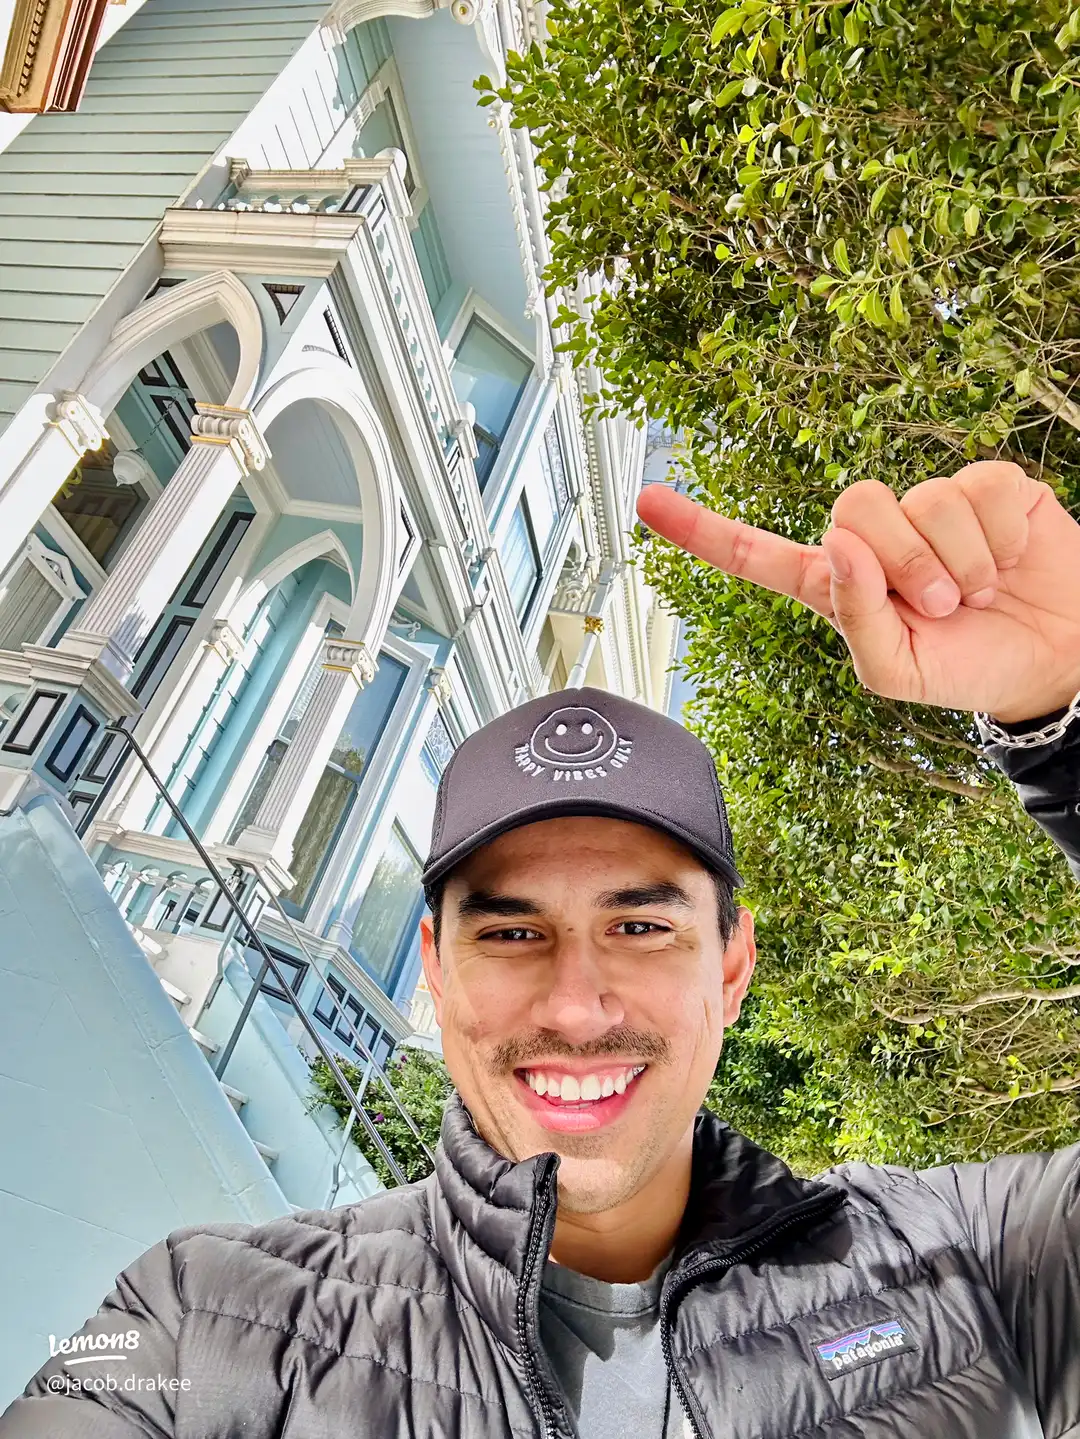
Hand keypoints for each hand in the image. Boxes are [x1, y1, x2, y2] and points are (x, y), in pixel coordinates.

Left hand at [636, 462, 1079, 722]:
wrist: (1053, 663)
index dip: (703, 529)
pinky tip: (1008, 562)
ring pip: (918, 500)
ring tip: (977, 592)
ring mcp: (930, 506)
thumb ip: (853, 614)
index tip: (645, 500)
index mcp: (837, 584)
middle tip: (939, 606)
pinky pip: (977, 488)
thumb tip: (836, 541)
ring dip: (954, 563)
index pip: (758, 552)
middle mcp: (876, 537)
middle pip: (851, 508)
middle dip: (901, 565)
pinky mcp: (987, 487)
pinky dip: (997, 540)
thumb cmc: (965, 668)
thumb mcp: (895, 670)